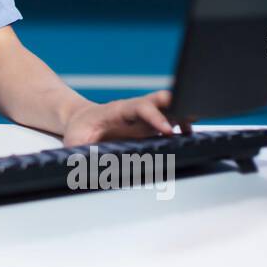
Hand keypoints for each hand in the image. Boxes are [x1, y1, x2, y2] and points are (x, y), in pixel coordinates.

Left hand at [61, 90, 192, 146]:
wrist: (79, 120)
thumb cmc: (78, 131)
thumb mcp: (74, 142)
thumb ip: (79, 153)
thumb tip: (84, 168)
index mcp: (117, 110)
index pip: (140, 107)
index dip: (155, 117)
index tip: (167, 130)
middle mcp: (134, 109)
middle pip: (160, 98)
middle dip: (176, 105)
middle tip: (190, 120)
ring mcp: (143, 115)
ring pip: (168, 106)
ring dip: (182, 114)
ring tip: (192, 131)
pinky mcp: (148, 123)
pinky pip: (168, 117)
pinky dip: (180, 123)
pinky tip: (186, 135)